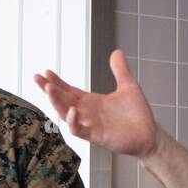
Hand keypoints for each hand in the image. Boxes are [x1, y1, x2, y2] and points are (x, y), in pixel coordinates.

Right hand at [33, 50, 161, 157]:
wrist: (150, 135)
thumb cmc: (138, 115)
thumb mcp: (128, 86)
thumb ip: (120, 70)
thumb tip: (116, 52)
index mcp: (91, 102)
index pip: (69, 91)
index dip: (57, 82)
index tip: (46, 72)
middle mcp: (87, 113)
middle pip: (62, 100)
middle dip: (49, 90)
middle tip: (37, 78)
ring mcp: (90, 124)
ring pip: (66, 114)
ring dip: (56, 102)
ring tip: (49, 89)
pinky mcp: (96, 136)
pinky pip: (79, 130)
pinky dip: (73, 121)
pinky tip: (72, 110)